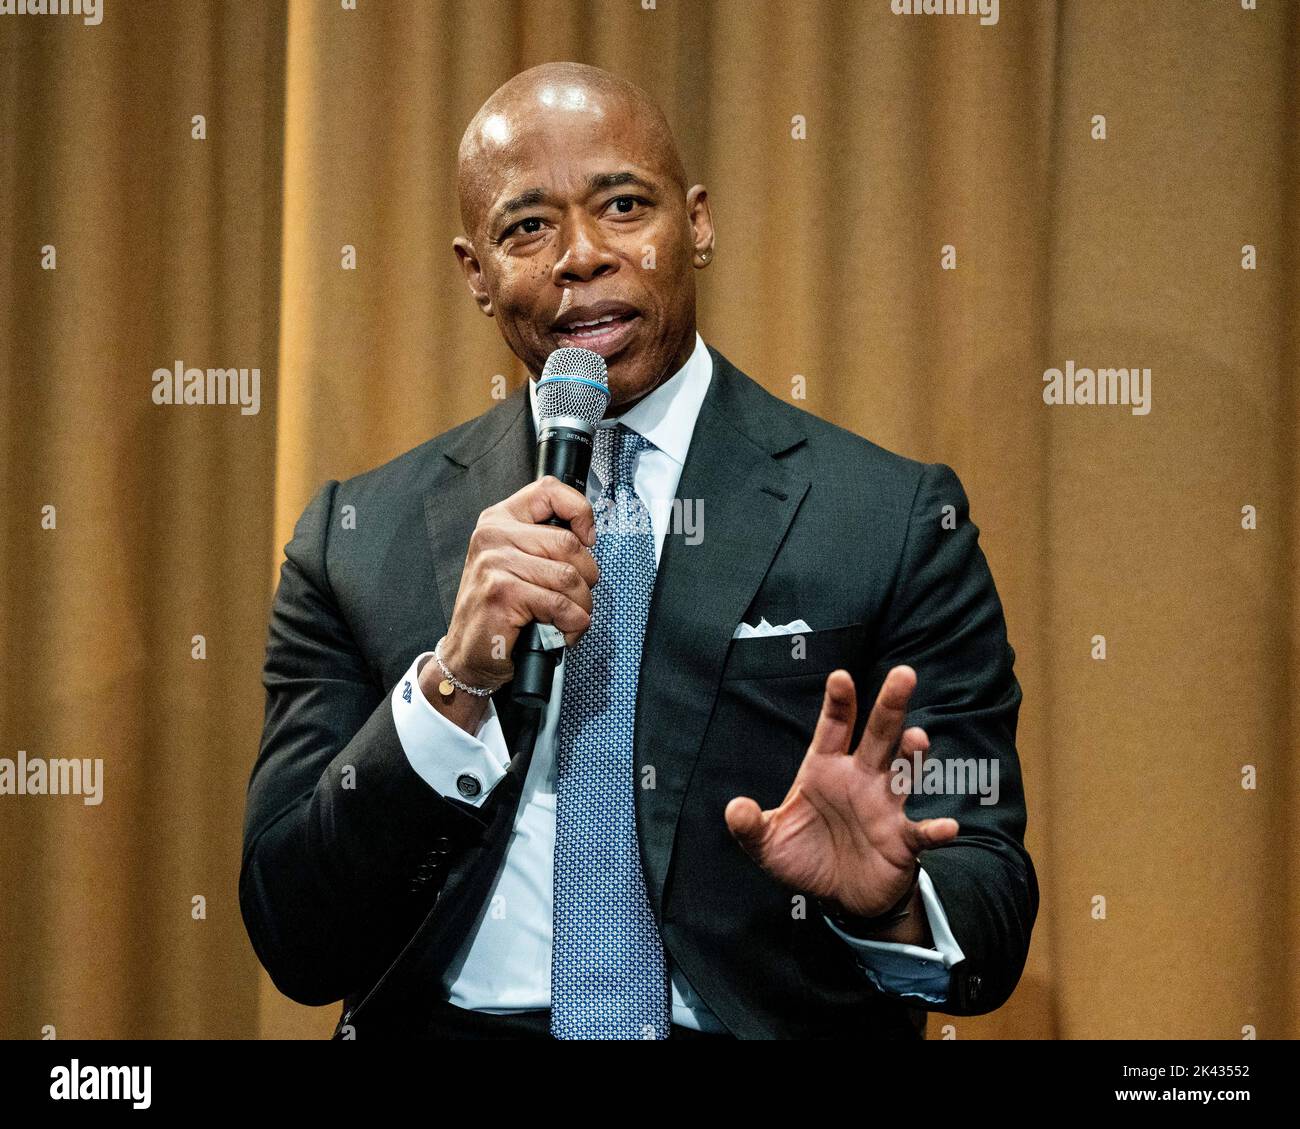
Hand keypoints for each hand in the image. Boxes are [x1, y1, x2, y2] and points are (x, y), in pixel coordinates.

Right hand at [427, 476, 598, 697]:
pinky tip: (563, 632)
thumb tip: (586, 537)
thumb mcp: (516, 563)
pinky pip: (560, 604)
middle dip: (587, 577)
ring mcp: (494, 563)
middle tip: (578, 598)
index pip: (548, 490)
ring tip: (570, 618)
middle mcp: (492, 535)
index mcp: (499, 519)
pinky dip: (573, 623)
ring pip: (568, 576)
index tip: (588, 538)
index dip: (580, 511)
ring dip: (581, 605)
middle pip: (568, 543)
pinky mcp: (502, 593)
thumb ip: (543, 542)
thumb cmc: (499, 610)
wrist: (468, 654)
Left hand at [724, 665, 958, 919]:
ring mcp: (885, 806)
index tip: (840, 677)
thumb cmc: (805, 856)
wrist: (839, 896)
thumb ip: (749, 826)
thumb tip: (735, 808)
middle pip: (878, 735)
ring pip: (902, 771)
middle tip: (903, 674)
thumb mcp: (767, 843)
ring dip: (911, 756)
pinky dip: (934, 830)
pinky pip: (920, 832)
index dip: (838, 702)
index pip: (833, 727)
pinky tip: (946, 827)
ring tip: (916, 738)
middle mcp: (860, 778)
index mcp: (826, 768)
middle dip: (889, 706)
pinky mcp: (902, 840)